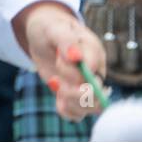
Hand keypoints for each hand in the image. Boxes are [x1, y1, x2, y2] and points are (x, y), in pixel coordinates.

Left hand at [13, 1, 107, 121]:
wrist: (43, 35)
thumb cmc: (50, 27)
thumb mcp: (54, 28)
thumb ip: (66, 41)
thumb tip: (76, 57)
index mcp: (94, 52)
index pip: (93, 72)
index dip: (73, 72)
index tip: (58, 59)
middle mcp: (95, 71)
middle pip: (97, 96)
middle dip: (74, 94)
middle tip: (55, 81)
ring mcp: (87, 85)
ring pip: (90, 109)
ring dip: (70, 104)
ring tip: (55, 86)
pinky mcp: (76, 95)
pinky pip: (78, 114)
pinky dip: (66, 111)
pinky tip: (56, 97)